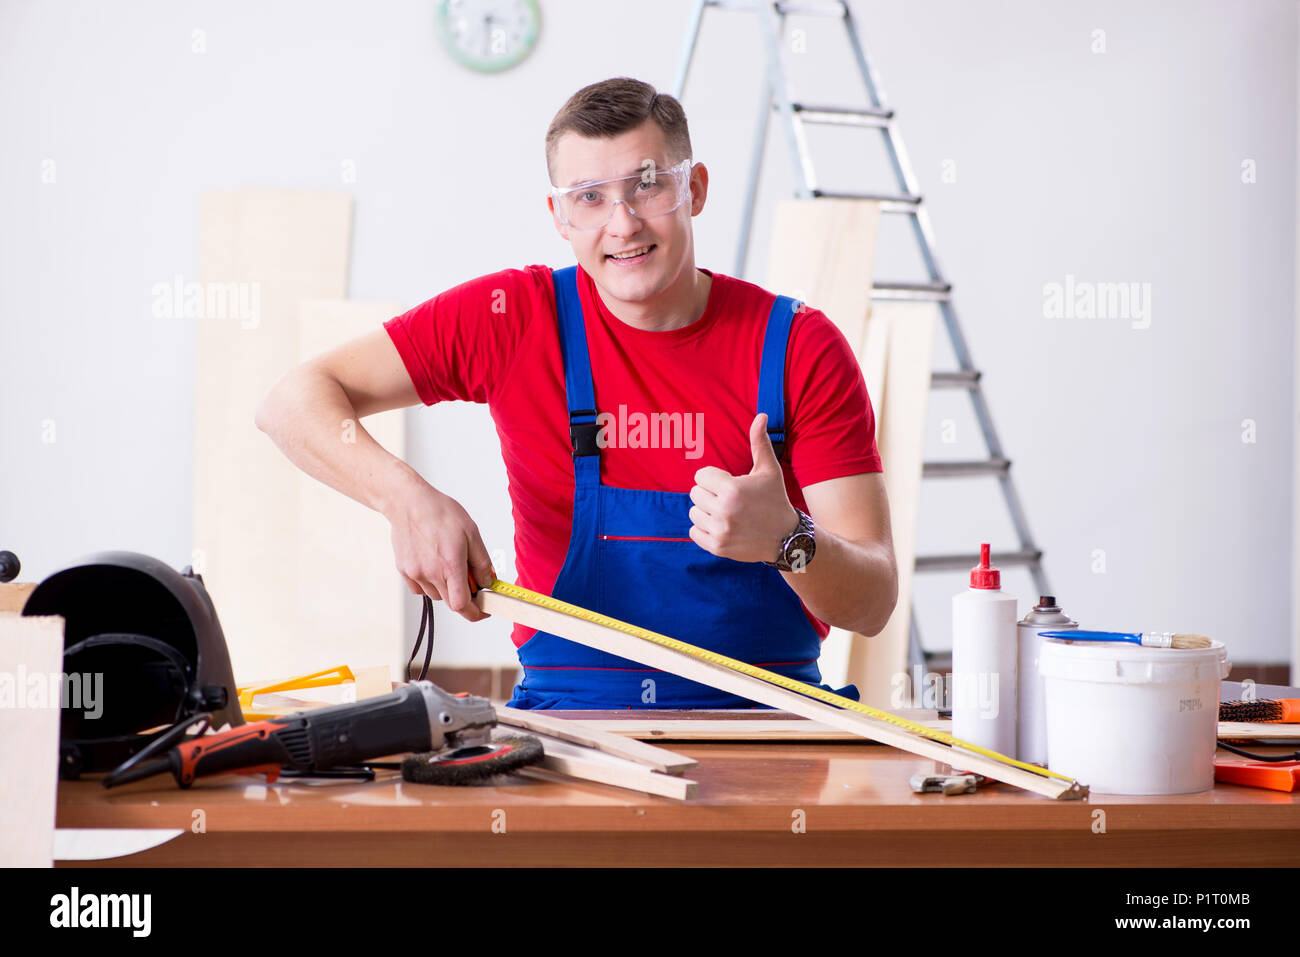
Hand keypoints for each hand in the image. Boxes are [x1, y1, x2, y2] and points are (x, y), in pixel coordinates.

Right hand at [384, 478, 494, 621]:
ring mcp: (415, 574)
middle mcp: (430, 574)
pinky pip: (421, 589)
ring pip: (437, 595)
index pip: (462, 605)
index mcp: (450, 565)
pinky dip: (431, 583)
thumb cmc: (439, 513)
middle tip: (469, 576)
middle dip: (464, 595)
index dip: (476, 612)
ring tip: (448, 561)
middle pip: (451, 602)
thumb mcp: (472, 532)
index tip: (484, 610)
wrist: (408, 503)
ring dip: (447, 588)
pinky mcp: (404, 571)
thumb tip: (487, 582)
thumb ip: (482, 562)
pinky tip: (433, 564)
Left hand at [688, 413, 798, 563]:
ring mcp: (720, 531)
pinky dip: (703, 528)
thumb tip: (761, 415)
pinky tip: (721, 525)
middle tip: (727, 499)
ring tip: (725, 512)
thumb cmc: (775, 499)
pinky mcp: (717, 547)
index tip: (727, 483)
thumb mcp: (769, 470)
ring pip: (693, 512)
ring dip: (705, 511)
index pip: (700, 476)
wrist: (786, 537)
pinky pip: (693, 531)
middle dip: (709, 494)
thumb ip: (759, 442)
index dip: (713, 478)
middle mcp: (724, 510)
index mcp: (733, 488)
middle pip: (695, 493)